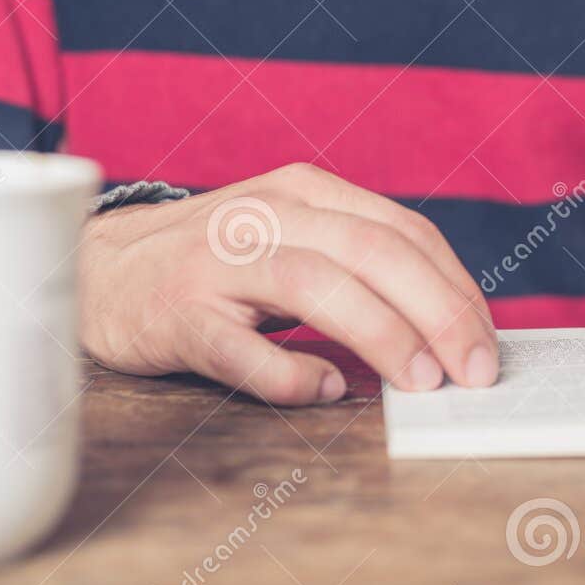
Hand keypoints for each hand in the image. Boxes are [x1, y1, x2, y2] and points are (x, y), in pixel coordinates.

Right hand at [78, 163, 496, 404]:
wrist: (98, 272)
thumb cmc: (211, 265)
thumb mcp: (287, 240)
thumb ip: (354, 269)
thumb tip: (439, 333)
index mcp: (302, 192)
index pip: (402, 232)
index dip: (455, 288)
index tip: (487, 342)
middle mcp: (264, 215)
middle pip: (371, 251)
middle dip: (438, 311)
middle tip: (475, 370)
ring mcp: (217, 261)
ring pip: (315, 285)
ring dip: (379, 334)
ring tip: (420, 381)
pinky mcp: (177, 313)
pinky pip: (239, 348)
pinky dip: (287, 374)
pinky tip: (320, 391)